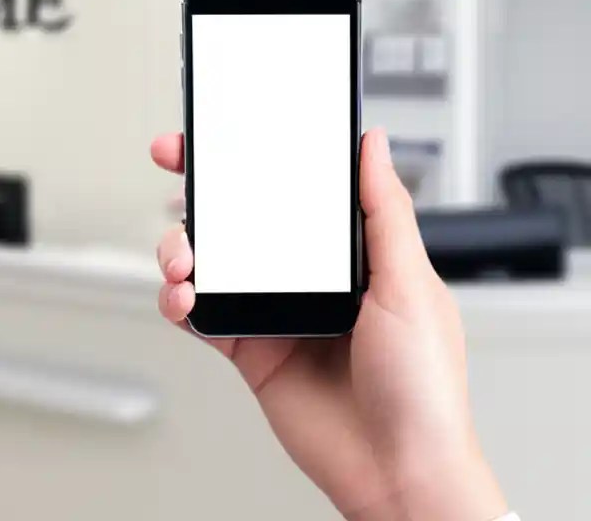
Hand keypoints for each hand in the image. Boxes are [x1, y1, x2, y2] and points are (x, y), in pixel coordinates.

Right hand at [152, 129, 507, 520]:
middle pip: (240, 219)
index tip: (225, 131)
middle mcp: (305, 277)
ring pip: (209, 262)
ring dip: (180, 249)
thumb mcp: (412, 284)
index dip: (255, 157)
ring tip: (181, 259)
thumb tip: (373, 145)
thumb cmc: (425, 386)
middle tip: (174, 164)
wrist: (397, 468)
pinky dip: (178, 302)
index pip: (293, 191)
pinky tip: (183, 298)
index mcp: (349, 254)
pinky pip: (199, 316)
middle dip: (201, 189)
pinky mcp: (247, 351)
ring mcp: (272, 312)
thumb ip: (384, 212)